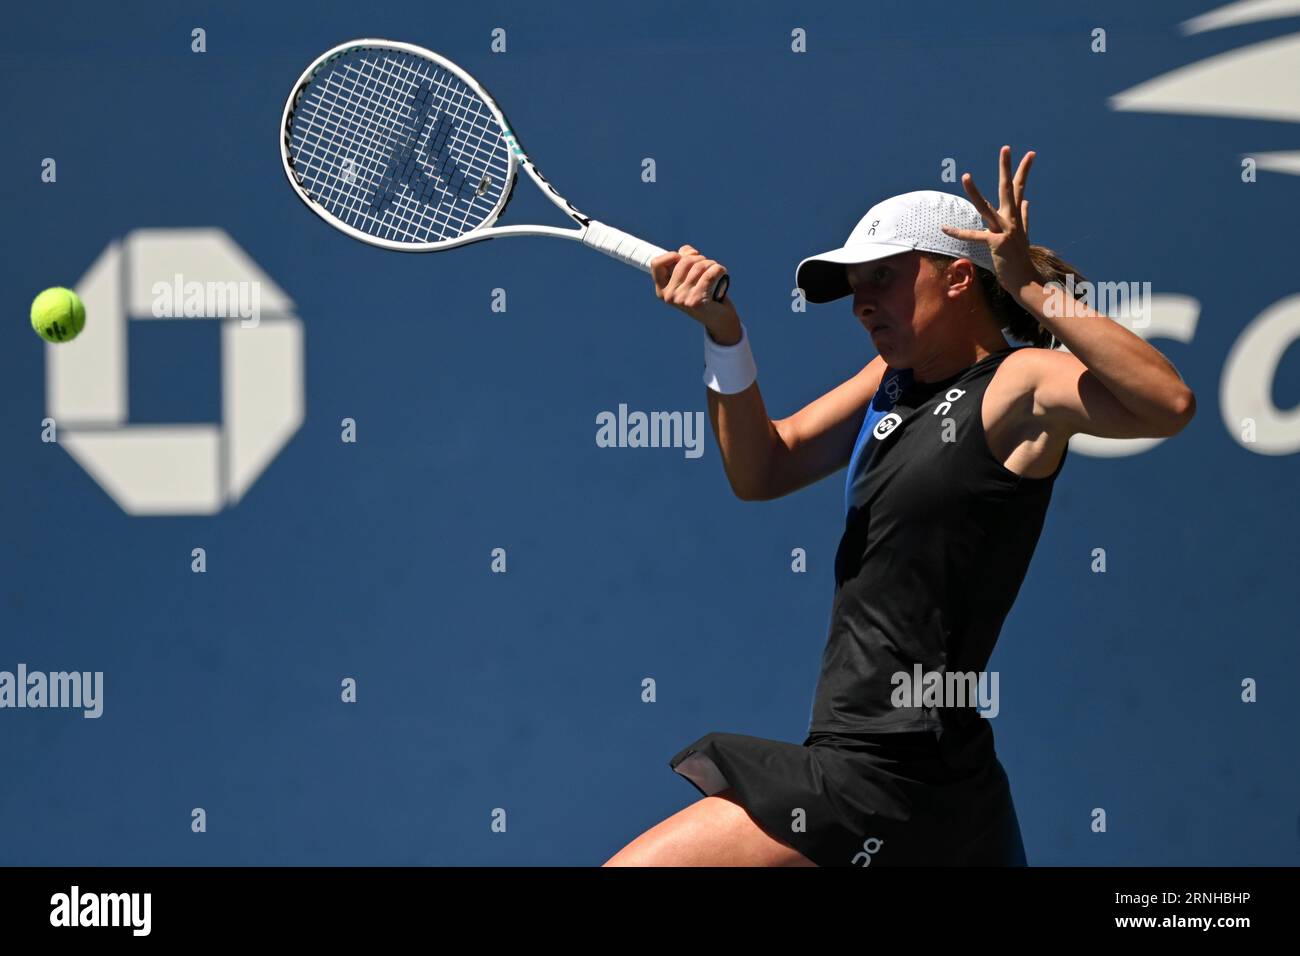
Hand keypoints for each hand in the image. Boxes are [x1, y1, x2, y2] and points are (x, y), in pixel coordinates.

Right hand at [650, 245, 738, 339]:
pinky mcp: (697, 301)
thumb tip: (688, 251)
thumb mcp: (690, 278)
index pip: (656, 263)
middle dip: (699, 258)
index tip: (684, 258)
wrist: (719, 320)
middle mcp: (669, 296)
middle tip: (708, 265)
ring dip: (711, 264)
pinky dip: (718, 270)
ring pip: (699, 267)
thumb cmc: (704, 295)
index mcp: (662, 290)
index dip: (671, 255)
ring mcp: (682, 299)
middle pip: (684, 262)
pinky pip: (709, 275)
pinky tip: (722, 272)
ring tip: (715, 269)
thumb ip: (684, 261)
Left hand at [941, 146, 1041, 295]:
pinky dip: (958, 232)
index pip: (1020, 187)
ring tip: (966, 176)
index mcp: (1016, 216)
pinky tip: (944, 227)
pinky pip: (973, 236)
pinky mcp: (996, 243)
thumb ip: (1025, 218)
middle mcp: (1012, 219)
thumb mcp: (1024, 235)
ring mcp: (1004, 230)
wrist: (1026, 280)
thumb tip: (1029, 201)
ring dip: (974, 192)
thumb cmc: (1021, 259)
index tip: (1029, 153)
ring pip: (986, 207)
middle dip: (1006, 167)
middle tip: (1006, 148)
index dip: (1024, 170)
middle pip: (1008, 188)